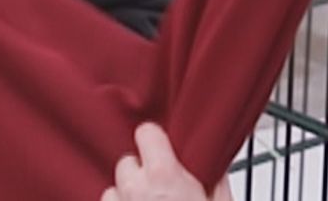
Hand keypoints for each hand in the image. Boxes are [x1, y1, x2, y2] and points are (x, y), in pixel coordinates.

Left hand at [102, 125, 232, 200]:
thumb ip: (216, 181)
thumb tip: (216, 165)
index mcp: (164, 175)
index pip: (145, 132)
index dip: (153, 139)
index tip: (160, 146)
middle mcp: (136, 190)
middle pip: (126, 163)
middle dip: (138, 172)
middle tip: (156, 186)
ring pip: (111, 191)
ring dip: (124, 196)